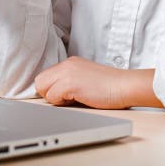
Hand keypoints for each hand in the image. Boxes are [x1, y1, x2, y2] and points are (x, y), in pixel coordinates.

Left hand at [34, 56, 161, 109]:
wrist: (124, 85)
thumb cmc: (110, 86)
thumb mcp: (86, 77)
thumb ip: (70, 80)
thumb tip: (55, 94)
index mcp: (70, 63)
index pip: (46, 76)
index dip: (51, 89)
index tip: (62, 97)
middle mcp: (66, 65)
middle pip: (40, 81)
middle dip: (49, 94)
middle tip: (66, 100)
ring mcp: (67, 73)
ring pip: (43, 88)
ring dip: (55, 99)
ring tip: (74, 99)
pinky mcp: (70, 83)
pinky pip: (52, 97)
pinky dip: (62, 103)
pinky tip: (78, 100)